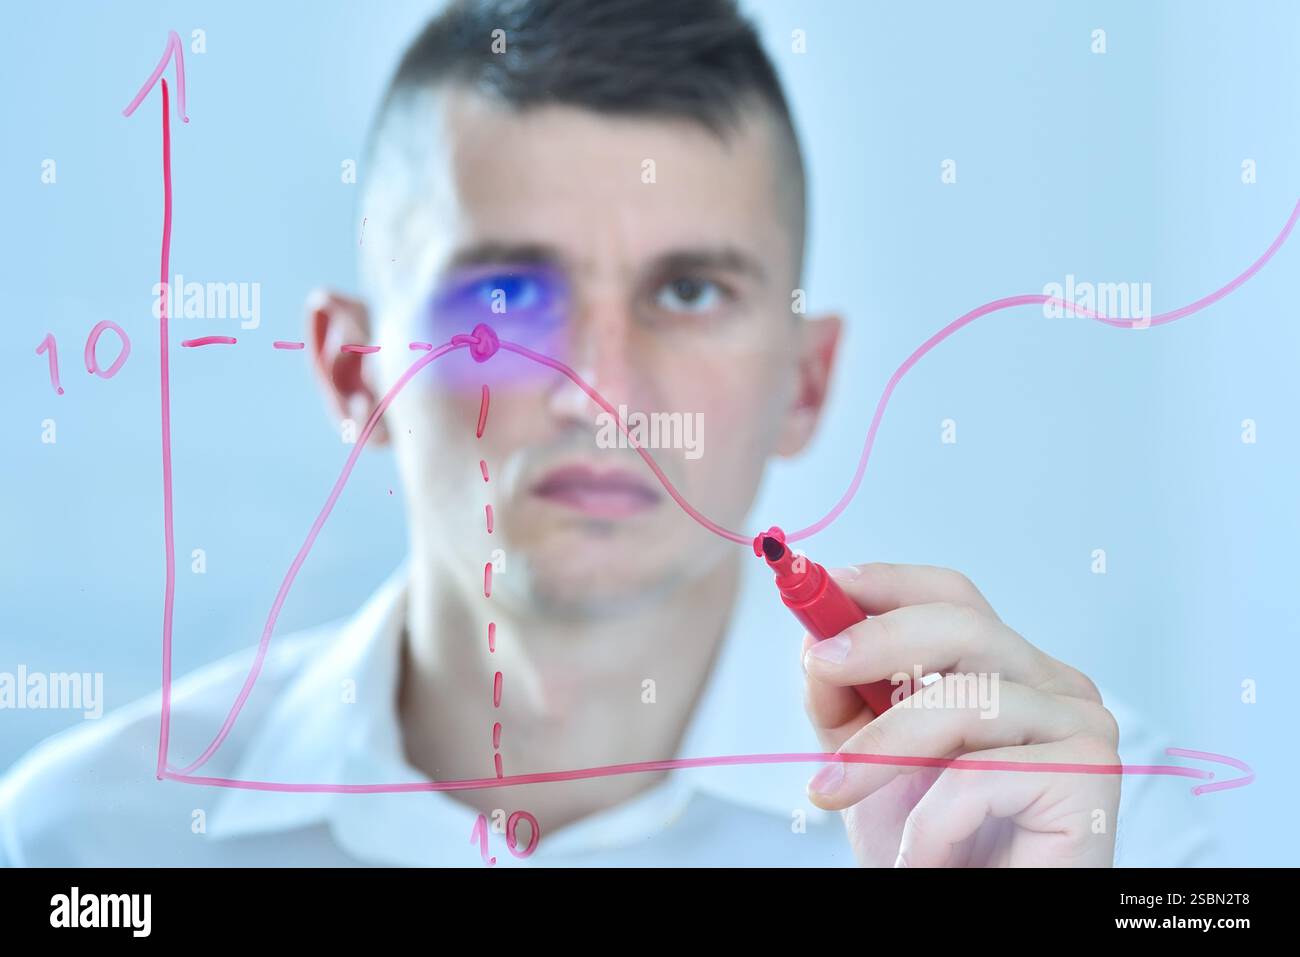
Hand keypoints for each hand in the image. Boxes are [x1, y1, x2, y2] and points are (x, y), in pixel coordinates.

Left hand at [800, 563, 1120, 866]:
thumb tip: (814, 637)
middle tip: (815, 668)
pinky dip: (929, 822)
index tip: (822, 584)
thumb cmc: (934, 848)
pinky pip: (980, 775)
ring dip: (881, 750)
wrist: (970, 918)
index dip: (888, 583)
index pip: (954, 597)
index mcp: (1009, 670)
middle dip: (877, 641)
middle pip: (965, 625)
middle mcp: (1056, 686)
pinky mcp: (1089, 779)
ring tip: (835, 797)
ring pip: (967, 699)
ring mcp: (1083, 727)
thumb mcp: (867, 757)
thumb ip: (843, 696)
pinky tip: (917, 857)